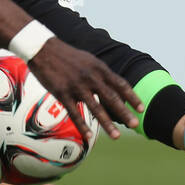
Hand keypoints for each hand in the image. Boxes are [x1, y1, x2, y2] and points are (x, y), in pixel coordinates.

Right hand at [27, 38, 142, 140]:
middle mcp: (91, 77)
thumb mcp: (88, 60)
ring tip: (116, 136)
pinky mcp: (62, 93)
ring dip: (107, 123)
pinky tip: (89, 135)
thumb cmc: (66, 55)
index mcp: (99, 68)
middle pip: (111, 98)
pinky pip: (74, 113)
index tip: (141, 108)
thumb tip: (112, 85)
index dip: (132, 97)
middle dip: (124, 113)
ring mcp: (76, 86)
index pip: (121, 84)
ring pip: (95, 108)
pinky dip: (82, 125)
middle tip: (135, 125)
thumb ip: (100, 73)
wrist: (43, 49)